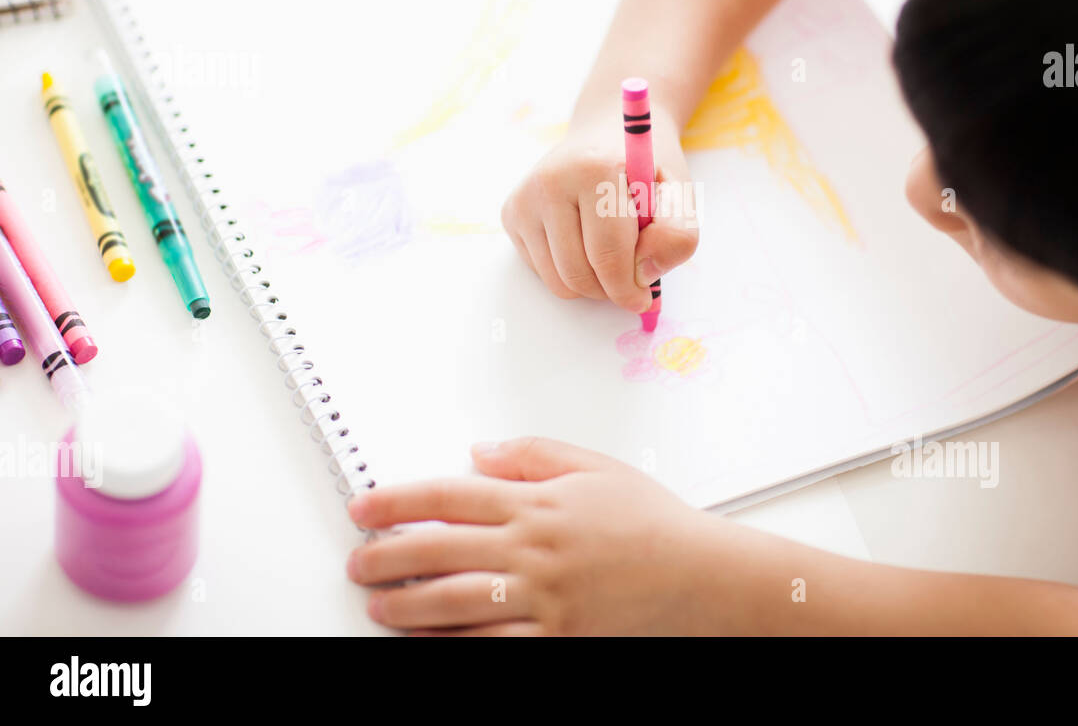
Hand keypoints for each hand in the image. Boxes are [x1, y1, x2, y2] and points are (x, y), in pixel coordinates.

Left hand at [346, 437, 730, 634]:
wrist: (700, 575)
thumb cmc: (652, 522)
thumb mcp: (596, 467)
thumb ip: (533, 454)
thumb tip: (479, 452)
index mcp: (539, 502)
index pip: (449, 496)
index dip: (398, 500)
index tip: (366, 507)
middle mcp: (533, 549)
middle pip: (439, 550)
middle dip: (387, 555)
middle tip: (358, 560)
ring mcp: (543, 597)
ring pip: (454, 602)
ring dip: (405, 604)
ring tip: (377, 603)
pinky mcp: (556, 637)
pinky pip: (489, 644)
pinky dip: (450, 644)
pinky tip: (424, 641)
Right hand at [500, 113, 698, 312]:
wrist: (607, 135)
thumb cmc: (646, 171)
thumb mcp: (679, 196)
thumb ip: (676, 236)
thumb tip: (641, 276)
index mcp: (594, 169)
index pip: (608, 255)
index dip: (629, 289)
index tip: (642, 298)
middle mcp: (550, 181)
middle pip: (578, 275)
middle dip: (610, 290)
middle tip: (631, 278)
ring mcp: (525, 198)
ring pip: (558, 282)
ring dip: (590, 285)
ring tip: (611, 255)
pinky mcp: (512, 213)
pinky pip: (543, 272)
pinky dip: (569, 271)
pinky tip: (584, 241)